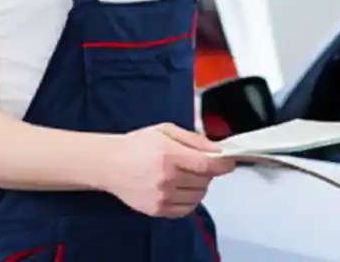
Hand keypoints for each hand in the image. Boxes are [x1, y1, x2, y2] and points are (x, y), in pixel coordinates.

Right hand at [100, 122, 236, 217]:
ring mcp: (161, 197)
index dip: (224, 164)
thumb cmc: (138, 144)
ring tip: (189, 175)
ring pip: (198, 196)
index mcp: (169, 156)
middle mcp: (166, 179)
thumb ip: (194, 139)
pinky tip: (183, 189)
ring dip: (201, 186)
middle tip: (202, 164)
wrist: (109, 164)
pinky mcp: (156, 210)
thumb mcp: (166, 130)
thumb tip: (218, 149)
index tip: (230, 162)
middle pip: (204, 181)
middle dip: (210, 172)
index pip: (207, 165)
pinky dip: (190, 200)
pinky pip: (185, 209)